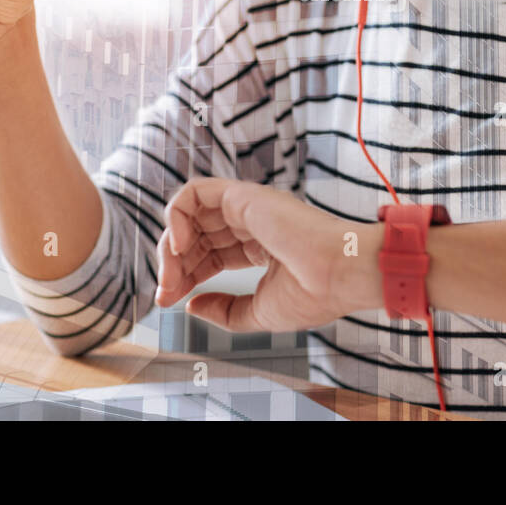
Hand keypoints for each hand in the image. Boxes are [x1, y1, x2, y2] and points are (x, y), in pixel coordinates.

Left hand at [155, 177, 382, 331]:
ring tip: (171, 275)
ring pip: (189, 215)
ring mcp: (246, 207)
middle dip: (173, 267)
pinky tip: (179, 247)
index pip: (209, 255)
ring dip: (170, 246)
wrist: (340, 276)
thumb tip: (191, 305)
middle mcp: (251, 223)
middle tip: (165, 294)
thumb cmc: (315, 294)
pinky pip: (195, 193)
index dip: (185, 277)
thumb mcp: (257, 311)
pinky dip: (177, 215)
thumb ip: (223, 309)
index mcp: (260, 246)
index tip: (171, 302)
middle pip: (195, 237)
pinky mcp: (242, 195)